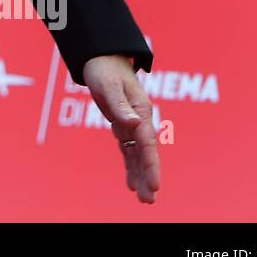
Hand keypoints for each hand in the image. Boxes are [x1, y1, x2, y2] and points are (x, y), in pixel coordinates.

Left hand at [82, 54, 160, 203]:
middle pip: (146, 153)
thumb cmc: (104, 68)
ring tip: (143, 199)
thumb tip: (134, 124)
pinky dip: (130, 166)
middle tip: (149, 200)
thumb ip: (120, 105)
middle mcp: (140, 119)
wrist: (101, 56)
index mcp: (141, 110)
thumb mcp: (108, 85)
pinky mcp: (122, 124)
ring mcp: (132, 123)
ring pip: (138, 154)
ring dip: (141, 175)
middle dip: (148, 176)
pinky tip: (130, 184)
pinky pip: (128, 149)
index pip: (147, 143)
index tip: (154, 185)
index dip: (151, 165)